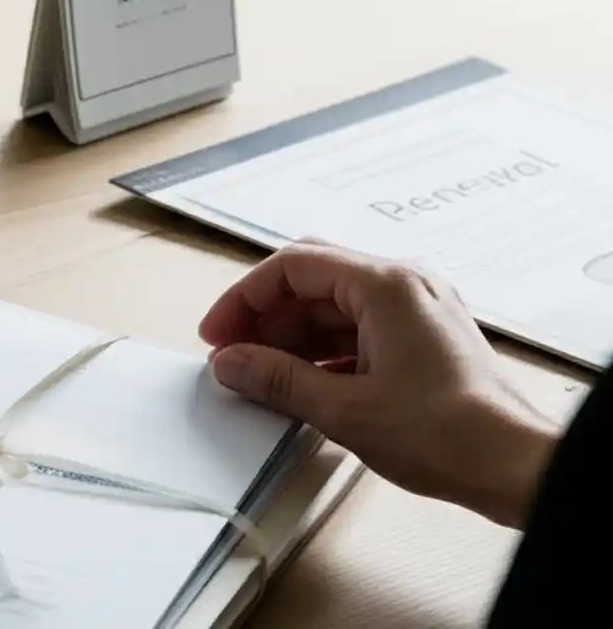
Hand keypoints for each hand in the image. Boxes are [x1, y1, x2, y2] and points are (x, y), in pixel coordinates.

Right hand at [199, 239, 558, 528]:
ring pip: (332, 306)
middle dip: (264, 316)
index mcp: (385, 286)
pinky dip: (321, 350)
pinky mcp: (421, 337)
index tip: (218, 332)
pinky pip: (356, 328)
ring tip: (258, 373)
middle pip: (311, 280)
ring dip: (290, 336)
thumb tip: (232, 363)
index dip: (245, 298)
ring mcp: (415, 310)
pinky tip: (300, 381)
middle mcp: (404, 285)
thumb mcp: (343, 409)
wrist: (513, 464)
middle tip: (231, 351)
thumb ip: (276, 379)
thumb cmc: (451, 433)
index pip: (293, 267)